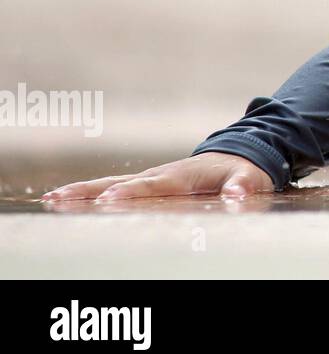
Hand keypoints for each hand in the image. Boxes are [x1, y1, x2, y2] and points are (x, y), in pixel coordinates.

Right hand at [42, 152, 273, 202]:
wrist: (240, 153)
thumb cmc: (245, 170)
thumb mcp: (251, 178)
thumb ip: (242, 186)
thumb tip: (235, 195)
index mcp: (182, 176)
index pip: (154, 186)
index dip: (132, 193)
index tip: (109, 199)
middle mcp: (161, 175)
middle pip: (121, 183)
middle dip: (91, 191)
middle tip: (60, 198)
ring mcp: (151, 177)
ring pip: (111, 183)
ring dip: (82, 191)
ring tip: (52, 199)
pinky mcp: (147, 182)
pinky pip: (115, 187)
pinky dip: (89, 193)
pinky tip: (64, 200)